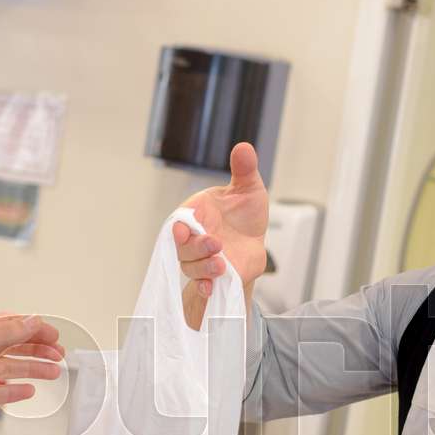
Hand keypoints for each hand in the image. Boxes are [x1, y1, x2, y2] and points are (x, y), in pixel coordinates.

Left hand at [0, 314, 64, 434]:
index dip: (34, 328)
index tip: (54, 334)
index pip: (11, 325)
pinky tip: (28, 392)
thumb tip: (32, 320)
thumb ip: (5, 332)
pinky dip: (15, 392)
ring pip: (9, 370)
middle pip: (13, 347)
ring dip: (32, 369)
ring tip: (53, 373)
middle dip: (37, 349)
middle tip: (58, 354)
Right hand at [176, 142, 268, 328]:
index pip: (180, 220)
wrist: (254, 243)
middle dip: (196, 247)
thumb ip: (244, 169)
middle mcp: (193, 237)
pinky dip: (204, 287)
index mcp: (196, 213)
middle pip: (182, 246)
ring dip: (203, 267)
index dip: (180, 227)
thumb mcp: (249, 189)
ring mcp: (199, 258)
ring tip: (222, 265)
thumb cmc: (245, 213)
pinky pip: (200, 285)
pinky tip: (211, 288)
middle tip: (216, 244)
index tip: (186, 230)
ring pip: (190, 266)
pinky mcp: (210, 276)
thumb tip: (244, 147)